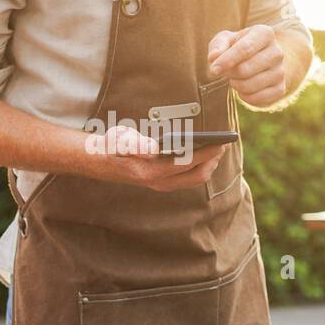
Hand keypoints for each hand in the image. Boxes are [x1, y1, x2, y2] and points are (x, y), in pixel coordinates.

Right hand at [88, 124, 227, 192]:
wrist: (99, 160)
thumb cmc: (112, 146)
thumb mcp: (120, 140)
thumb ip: (135, 144)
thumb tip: (152, 149)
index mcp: (151, 171)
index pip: (188, 162)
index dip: (207, 153)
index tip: (221, 142)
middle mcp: (159, 182)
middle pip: (196, 176)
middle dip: (213, 161)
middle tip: (224, 145)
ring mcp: (161, 184)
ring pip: (193, 179)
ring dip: (208, 165)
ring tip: (217, 149)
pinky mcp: (162, 182)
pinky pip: (187, 178)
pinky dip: (199, 167)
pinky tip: (204, 155)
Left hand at [208, 24, 286, 106]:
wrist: (260, 58)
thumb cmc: (238, 46)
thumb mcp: (226, 40)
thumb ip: (218, 46)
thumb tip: (214, 57)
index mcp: (264, 34)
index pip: (245, 49)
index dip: (227, 61)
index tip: (213, 70)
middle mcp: (276, 52)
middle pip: (245, 70)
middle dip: (229, 73)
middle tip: (227, 71)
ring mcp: (280, 71)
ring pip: (249, 86)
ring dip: (235, 84)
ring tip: (236, 78)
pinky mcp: (280, 89)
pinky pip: (256, 99)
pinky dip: (244, 96)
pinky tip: (244, 88)